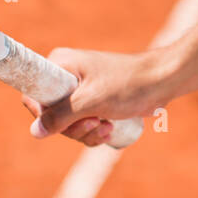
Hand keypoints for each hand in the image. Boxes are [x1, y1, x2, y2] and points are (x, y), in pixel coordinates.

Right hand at [22, 46, 175, 146]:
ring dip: (87, 132)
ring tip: (108, 126)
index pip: (33, 95)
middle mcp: (66, 75)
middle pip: (51, 115)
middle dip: (73, 127)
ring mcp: (80, 90)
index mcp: (60, 64)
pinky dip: (94, 133)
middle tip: (96, 123)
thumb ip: (61, 116)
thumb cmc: (130, 84)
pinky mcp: (94, 102)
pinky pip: (83, 125)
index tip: (67, 119)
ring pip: (68, 124)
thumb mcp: (91, 101)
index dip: (44, 115)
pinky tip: (110, 129)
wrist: (164, 81)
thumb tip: (35, 132)